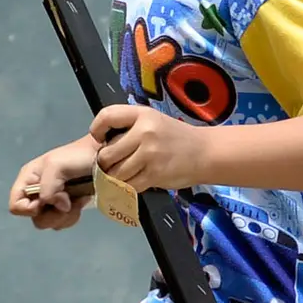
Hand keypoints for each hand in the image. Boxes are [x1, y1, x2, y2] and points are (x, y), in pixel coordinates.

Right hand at [10, 137, 98, 229]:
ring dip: (66, 215)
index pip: (16, 206)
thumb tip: (59, 207)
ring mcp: (52, 201)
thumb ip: (48, 187)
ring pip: (51, 223)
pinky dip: (73, 215)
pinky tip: (81, 201)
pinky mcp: (67, 207)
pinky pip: (64, 222)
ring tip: (77, 200)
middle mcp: (37, 192)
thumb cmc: (77, 156)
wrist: (102, 156)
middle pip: (35, 218)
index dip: (29, 209)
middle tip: (68, 201)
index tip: (46, 202)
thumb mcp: (56, 165)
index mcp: (28, 180)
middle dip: (53, 214)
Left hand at [92, 103, 211, 191]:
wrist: (206, 152)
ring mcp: (150, 155)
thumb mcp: (154, 121)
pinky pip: (129, 185)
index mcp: (142, 115)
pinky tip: (133, 182)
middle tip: (111, 165)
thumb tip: (102, 143)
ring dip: (116, 178)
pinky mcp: (155, 174)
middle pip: (107, 153)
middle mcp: (144, 132)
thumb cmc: (176, 137)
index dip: (97, 129)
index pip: (107, 116)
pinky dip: (127, 187)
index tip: (99, 139)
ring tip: (123, 175)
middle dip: (105, 163)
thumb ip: (130, 127)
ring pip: (116, 173)